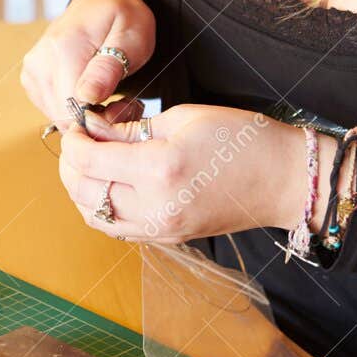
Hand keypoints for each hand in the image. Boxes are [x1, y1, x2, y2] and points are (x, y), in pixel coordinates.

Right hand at [20, 0, 155, 123]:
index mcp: (64, 48)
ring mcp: (31, 70)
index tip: (125, 105)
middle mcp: (39, 61)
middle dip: (95, 119)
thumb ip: (110, 66)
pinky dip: (73, 109)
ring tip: (108, 93)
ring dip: (85, 116)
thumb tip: (86, 96)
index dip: (101, 119)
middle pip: (63, 116)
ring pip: (58, 117)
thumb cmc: (123, 17)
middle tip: (122, 101)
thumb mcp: (132, 37)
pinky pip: (52, 109)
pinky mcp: (31, 78)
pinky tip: (90, 93)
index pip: (72, 108)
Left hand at [57, 104, 333, 244]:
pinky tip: (111, 181)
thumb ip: (130, 128)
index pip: (87, 159)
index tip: (80, 121)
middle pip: (82, 191)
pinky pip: (116, 228)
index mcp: (159, 169)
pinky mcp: (167, 238)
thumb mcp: (183, 117)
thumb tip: (93, 129)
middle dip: (71, 161)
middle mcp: (154, 207)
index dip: (74, 137)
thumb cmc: (242, 139)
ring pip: (93, 215)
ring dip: (82, 187)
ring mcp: (160, 229)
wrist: (284, 180)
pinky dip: (101, 206)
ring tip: (94, 158)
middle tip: (83, 137)